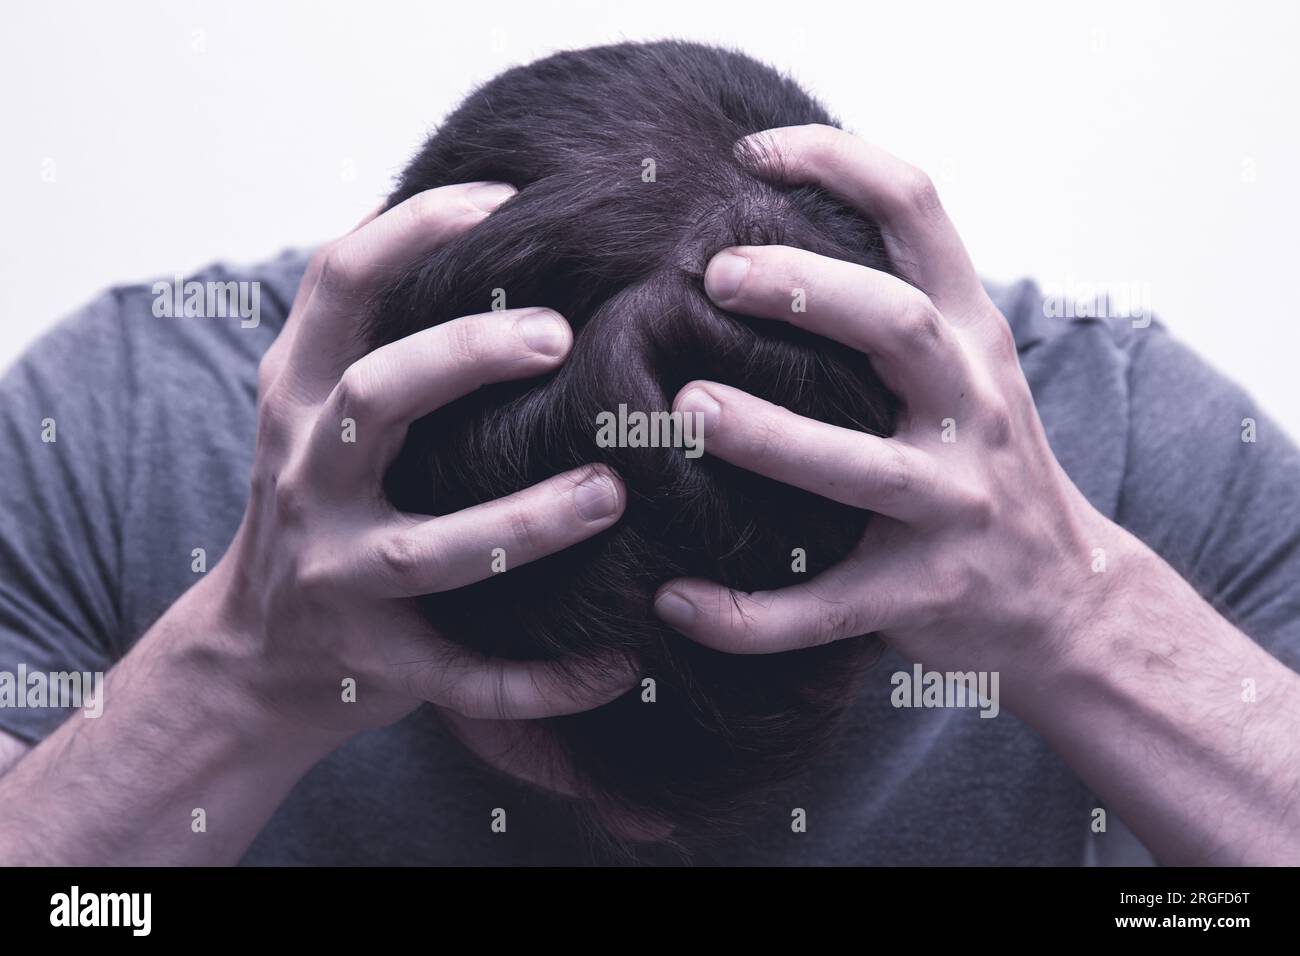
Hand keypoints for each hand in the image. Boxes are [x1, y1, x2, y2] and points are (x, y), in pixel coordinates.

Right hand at [203, 182, 633, 738]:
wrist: (253, 656)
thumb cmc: (319, 503)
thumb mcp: (317, 410)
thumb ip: (378, 335)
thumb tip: (491, 224)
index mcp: (298, 396)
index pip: (338, 284)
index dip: (414, 228)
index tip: (506, 199)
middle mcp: (306, 476)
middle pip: (374, 397)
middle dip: (463, 356)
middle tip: (559, 335)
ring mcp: (336, 574)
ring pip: (428, 549)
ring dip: (524, 521)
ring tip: (612, 490)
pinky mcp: (375, 662)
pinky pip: (465, 678)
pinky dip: (541, 680)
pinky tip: (618, 665)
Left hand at [652, 125, 1124, 686]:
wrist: (1068, 601)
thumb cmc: (984, 465)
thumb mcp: (969, 368)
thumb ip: (898, 305)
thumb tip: (766, 228)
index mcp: (971, 337)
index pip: (920, 213)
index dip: (840, 164)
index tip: (751, 155)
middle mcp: (972, 409)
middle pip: (899, 326)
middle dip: (805, 292)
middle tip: (713, 276)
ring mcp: (954, 505)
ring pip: (862, 468)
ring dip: (774, 438)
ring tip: (688, 409)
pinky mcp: (923, 594)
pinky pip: (827, 608)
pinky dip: (749, 615)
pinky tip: (676, 602)